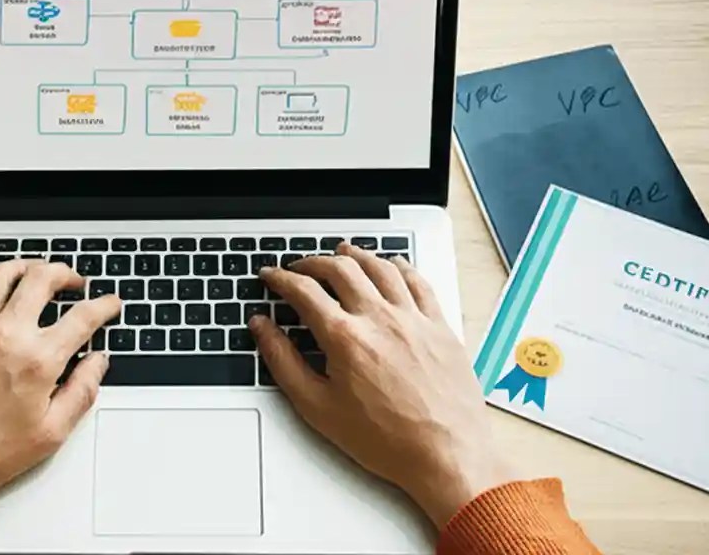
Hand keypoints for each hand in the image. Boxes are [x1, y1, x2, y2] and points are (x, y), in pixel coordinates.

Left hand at [0, 258, 117, 550]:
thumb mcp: (49, 434)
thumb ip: (81, 392)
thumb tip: (98, 363)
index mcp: (37, 361)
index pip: (83, 317)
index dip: (104, 306)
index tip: (109, 304)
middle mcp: (6, 334)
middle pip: (43, 278)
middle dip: (66, 274)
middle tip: (74, 282)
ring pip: (4, 272)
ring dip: (27, 265)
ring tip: (36, 272)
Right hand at [251, 245, 512, 526]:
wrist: (446, 456)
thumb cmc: (386, 440)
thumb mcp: (317, 408)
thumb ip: (283, 361)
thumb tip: (262, 329)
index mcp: (345, 337)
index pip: (304, 291)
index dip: (281, 278)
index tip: (272, 276)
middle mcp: (379, 318)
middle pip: (340, 268)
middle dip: (313, 261)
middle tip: (300, 267)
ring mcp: (413, 319)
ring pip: (380, 267)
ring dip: (355, 255)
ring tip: (341, 252)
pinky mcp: (439, 326)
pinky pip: (418, 281)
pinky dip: (399, 266)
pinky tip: (391, 264)